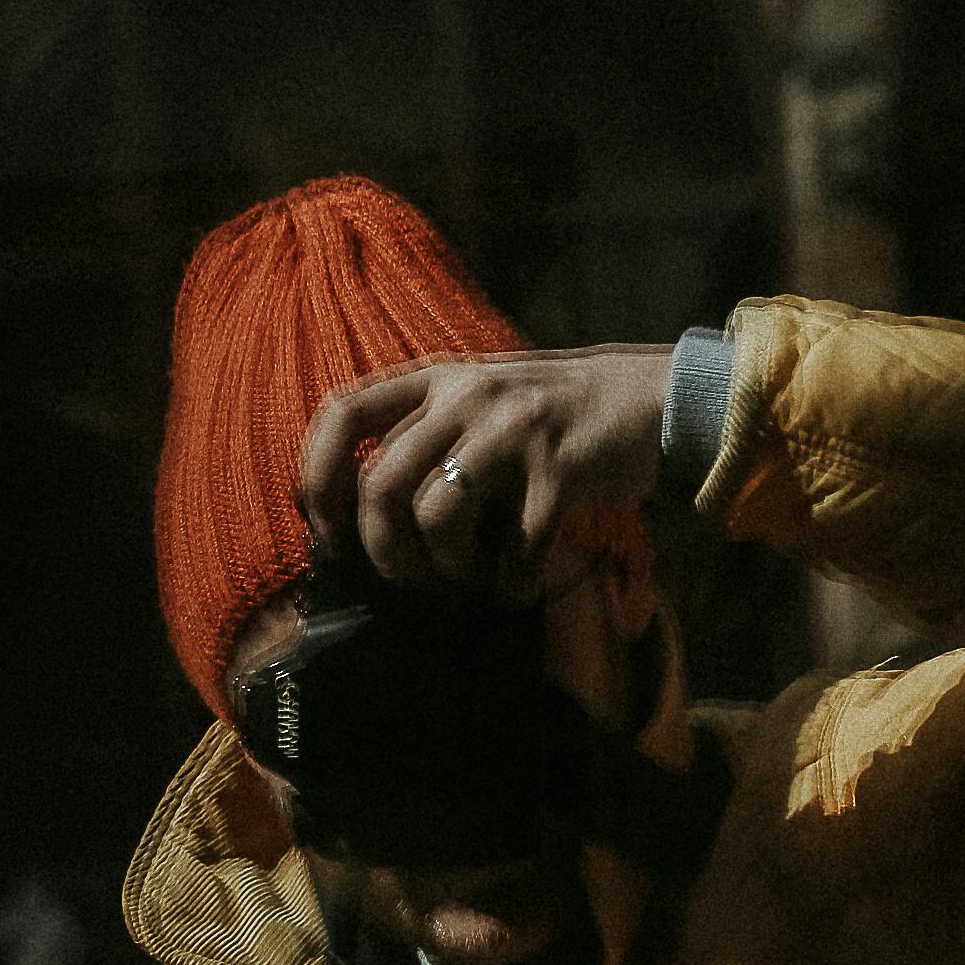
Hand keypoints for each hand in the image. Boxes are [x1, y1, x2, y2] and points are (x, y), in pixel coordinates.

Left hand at [299, 346, 671, 596]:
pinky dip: (510, 583)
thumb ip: (423, 429)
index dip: (316, 479)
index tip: (329, 532)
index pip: (342, 413)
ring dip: (444, 569)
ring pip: (435, 515)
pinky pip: (514, 546)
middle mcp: (466, 395)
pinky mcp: (559, 467)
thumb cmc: (552, 413)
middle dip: (385, 553)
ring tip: (468, 579)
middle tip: (413, 580)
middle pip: (381, 485)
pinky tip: (518, 588)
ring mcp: (512, 429)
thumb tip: (358, 512)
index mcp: (436, 377)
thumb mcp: (479, 396)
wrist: (648, 397)